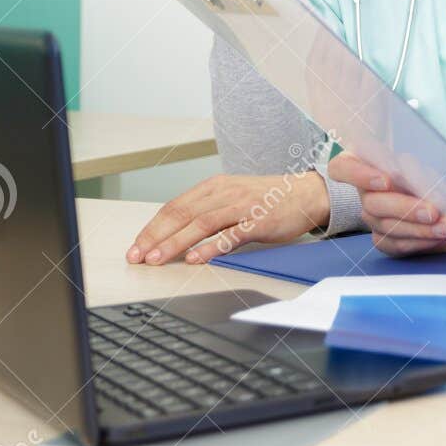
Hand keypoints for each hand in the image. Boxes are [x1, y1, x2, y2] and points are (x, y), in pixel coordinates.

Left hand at [126, 171, 330, 264]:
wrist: (308, 193)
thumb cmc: (269, 198)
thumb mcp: (233, 196)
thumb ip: (207, 210)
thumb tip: (175, 232)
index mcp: (215, 186)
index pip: (175, 206)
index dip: (152, 227)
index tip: (137, 246)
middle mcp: (226, 193)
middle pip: (183, 214)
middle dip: (156, 237)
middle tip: (138, 256)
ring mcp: (244, 207)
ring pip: (202, 224)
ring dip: (176, 243)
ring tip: (158, 259)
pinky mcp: (261, 222)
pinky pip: (232, 235)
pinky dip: (212, 247)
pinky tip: (196, 258)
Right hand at [326, 153, 445, 256]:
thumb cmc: (434, 167)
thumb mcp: (431, 159)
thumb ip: (425, 162)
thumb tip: (432, 180)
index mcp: (365, 163)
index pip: (342, 168)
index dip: (358, 175)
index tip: (386, 180)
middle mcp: (365, 192)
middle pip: (372, 203)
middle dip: (405, 208)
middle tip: (433, 212)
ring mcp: (373, 217)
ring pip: (386, 226)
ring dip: (418, 228)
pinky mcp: (384, 239)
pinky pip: (395, 244)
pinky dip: (419, 242)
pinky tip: (439, 236)